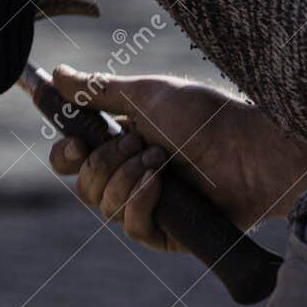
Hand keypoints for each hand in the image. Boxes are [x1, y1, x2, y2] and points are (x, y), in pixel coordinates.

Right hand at [47, 66, 306, 252]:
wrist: (251, 148)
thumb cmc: (206, 117)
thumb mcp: (146, 96)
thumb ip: (97, 89)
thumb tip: (56, 73)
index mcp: (121, 145)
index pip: (72, 161)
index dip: (66, 156)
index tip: (77, 143)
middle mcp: (130, 177)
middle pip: (83, 185)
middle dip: (104, 162)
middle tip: (138, 143)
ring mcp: (147, 206)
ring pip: (103, 207)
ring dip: (126, 178)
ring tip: (161, 160)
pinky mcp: (166, 233)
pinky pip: (131, 227)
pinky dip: (140, 201)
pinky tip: (162, 184)